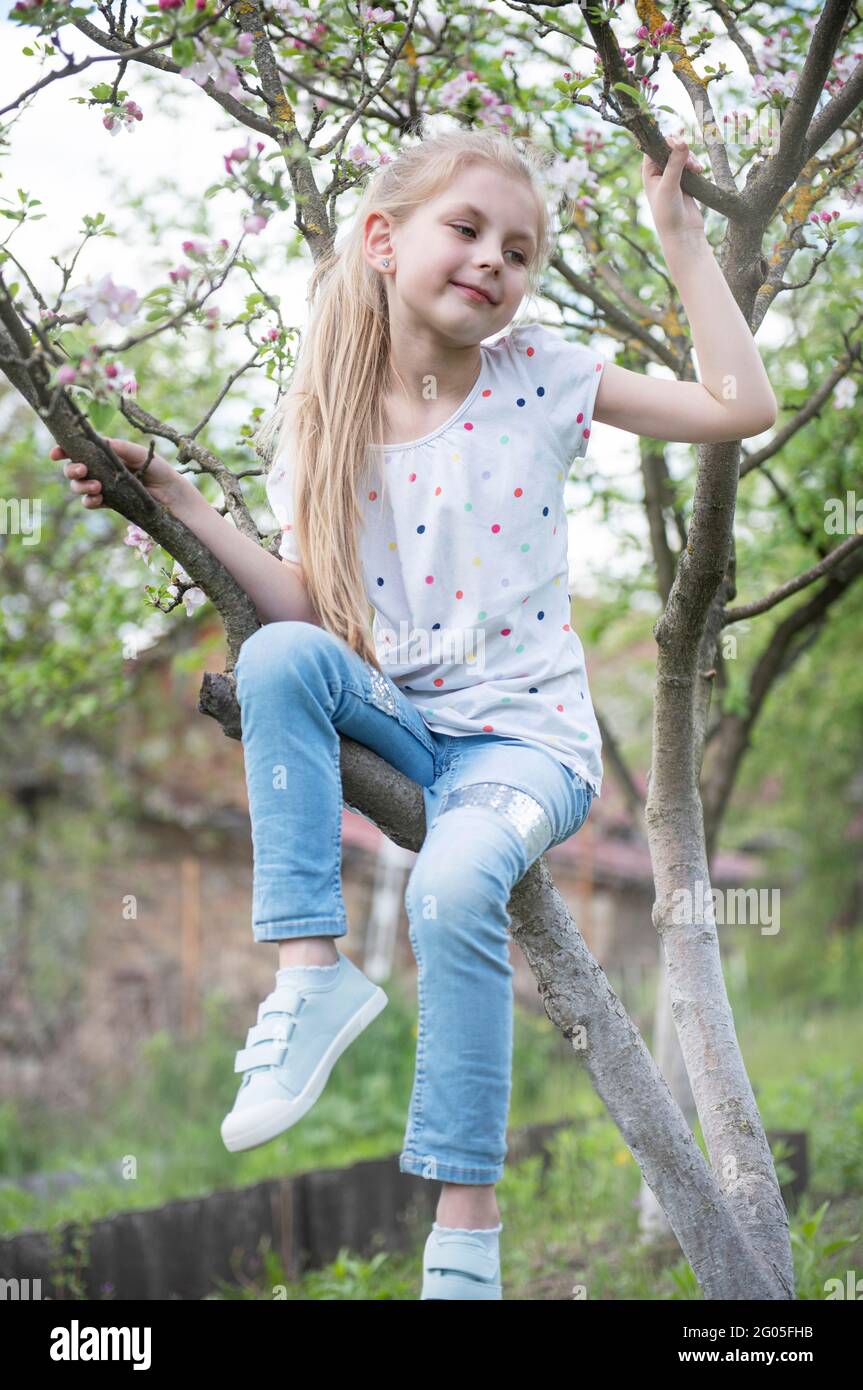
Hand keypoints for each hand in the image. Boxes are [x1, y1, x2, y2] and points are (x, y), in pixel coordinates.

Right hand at [51, 435, 194, 511]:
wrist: (173, 497)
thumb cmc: (160, 471)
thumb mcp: (142, 455)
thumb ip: (121, 448)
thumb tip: (102, 441)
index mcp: (107, 453)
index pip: (80, 449)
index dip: (64, 450)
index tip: (56, 454)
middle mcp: (102, 469)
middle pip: (74, 469)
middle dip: (72, 470)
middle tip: (83, 470)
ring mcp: (104, 487)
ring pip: (78, 486)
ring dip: (81, 486)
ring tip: (96, 486)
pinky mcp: (110, 503)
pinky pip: (90, 503)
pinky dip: (89, 501)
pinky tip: (98, 498)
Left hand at [642, 134, 705, 243]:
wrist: (682, 234)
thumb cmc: (668, 213)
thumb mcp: (669, 186)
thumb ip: (675, 163)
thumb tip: (683, 140)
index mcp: (649, 172)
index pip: (655, 147)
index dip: (667, 140)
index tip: (680, 141)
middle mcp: (659, 172)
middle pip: (671, 148)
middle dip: (682, 150)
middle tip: (689, 162)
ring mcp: (673, 176)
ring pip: (683, 155)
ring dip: (691, 158)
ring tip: (696, 169)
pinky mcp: (685, 181)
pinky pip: (691, 165)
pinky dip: (696, 165)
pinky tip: (700, 171)